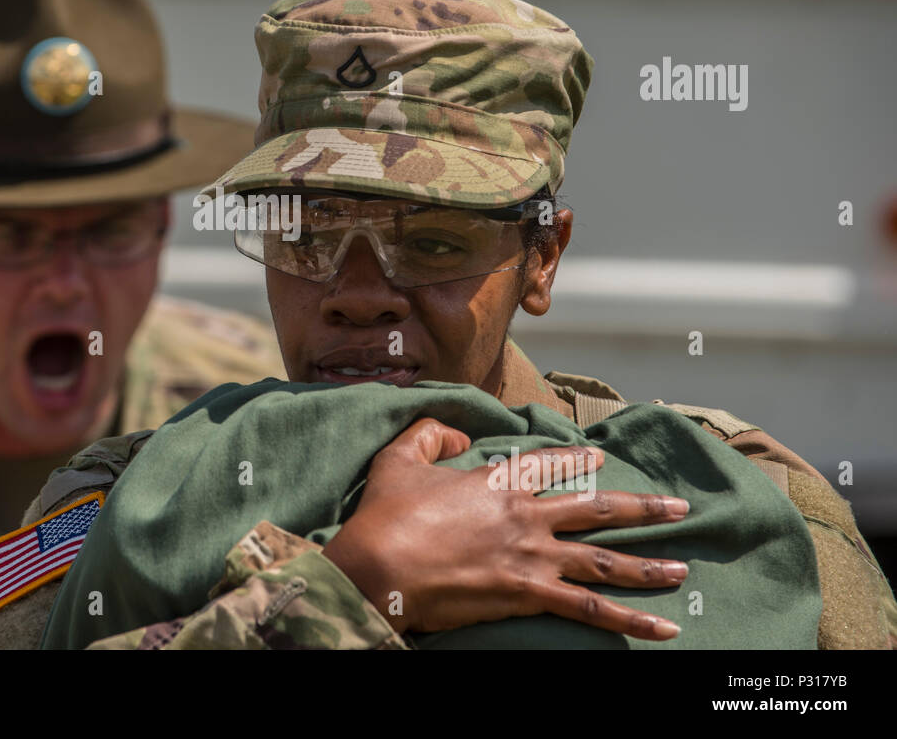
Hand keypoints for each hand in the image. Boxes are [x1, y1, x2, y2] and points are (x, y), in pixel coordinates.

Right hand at [321, 417, 689, 640]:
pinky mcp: (529, 595)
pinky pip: (591, 610)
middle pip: (598, 509)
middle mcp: (527, 517)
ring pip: (605, 561)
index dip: (575, 458)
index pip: (548, 464)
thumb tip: (460, 436)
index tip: (598, 457)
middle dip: (644, 509)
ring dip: (648, 566)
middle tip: (678, 508)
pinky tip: (663, 629)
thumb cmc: (386, 516)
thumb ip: (430, 433)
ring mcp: (533, 558)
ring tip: (683, 570)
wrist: (380, 568)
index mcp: (498, 482)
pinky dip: (631, 621)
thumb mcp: (398, 458)